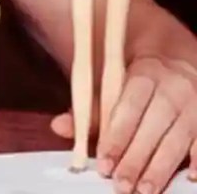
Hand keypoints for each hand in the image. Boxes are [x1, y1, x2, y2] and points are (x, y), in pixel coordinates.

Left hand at [51, 56, 196, 191]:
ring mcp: (195, 105)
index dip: (116, 139)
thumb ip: (88, 109)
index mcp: (145, 75)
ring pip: (178, 140)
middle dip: (136, 159)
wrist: (178, 63)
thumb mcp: (112, 84)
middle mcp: (173, 88)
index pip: (128, 109)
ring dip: (160, 168)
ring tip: (145, 189)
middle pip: (153, 128)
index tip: (104, 164)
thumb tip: (60, 127)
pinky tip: (189, 178)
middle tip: (121, 185)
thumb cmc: (138, 80)